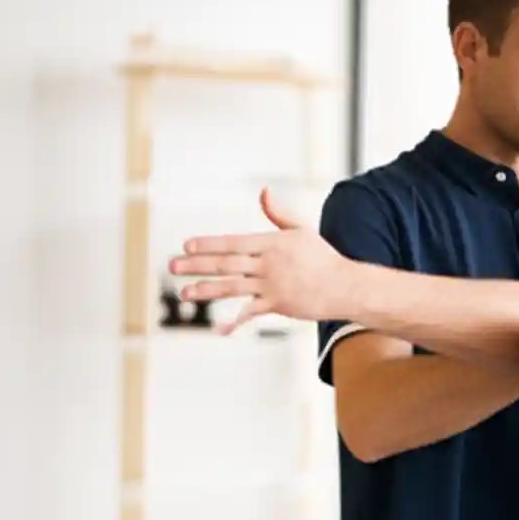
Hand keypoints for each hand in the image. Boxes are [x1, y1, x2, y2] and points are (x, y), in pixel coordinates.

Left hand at [168, 188, 356, 333]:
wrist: (345, 285)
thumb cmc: (323, 257)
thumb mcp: (301, 230)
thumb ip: (278, 213)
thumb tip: (264, 191)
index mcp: (272, 243)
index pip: (233, 243)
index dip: (209, 245)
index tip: (187, 246)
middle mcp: (268, 264)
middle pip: (226, 264)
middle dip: (197, 265)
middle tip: (173, 266)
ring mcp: (272, 286)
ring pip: (232, 288)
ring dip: (206, 290)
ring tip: (185, 293)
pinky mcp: (277, 305)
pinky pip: (250, 313)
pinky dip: (234, 322)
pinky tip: (219, 329)